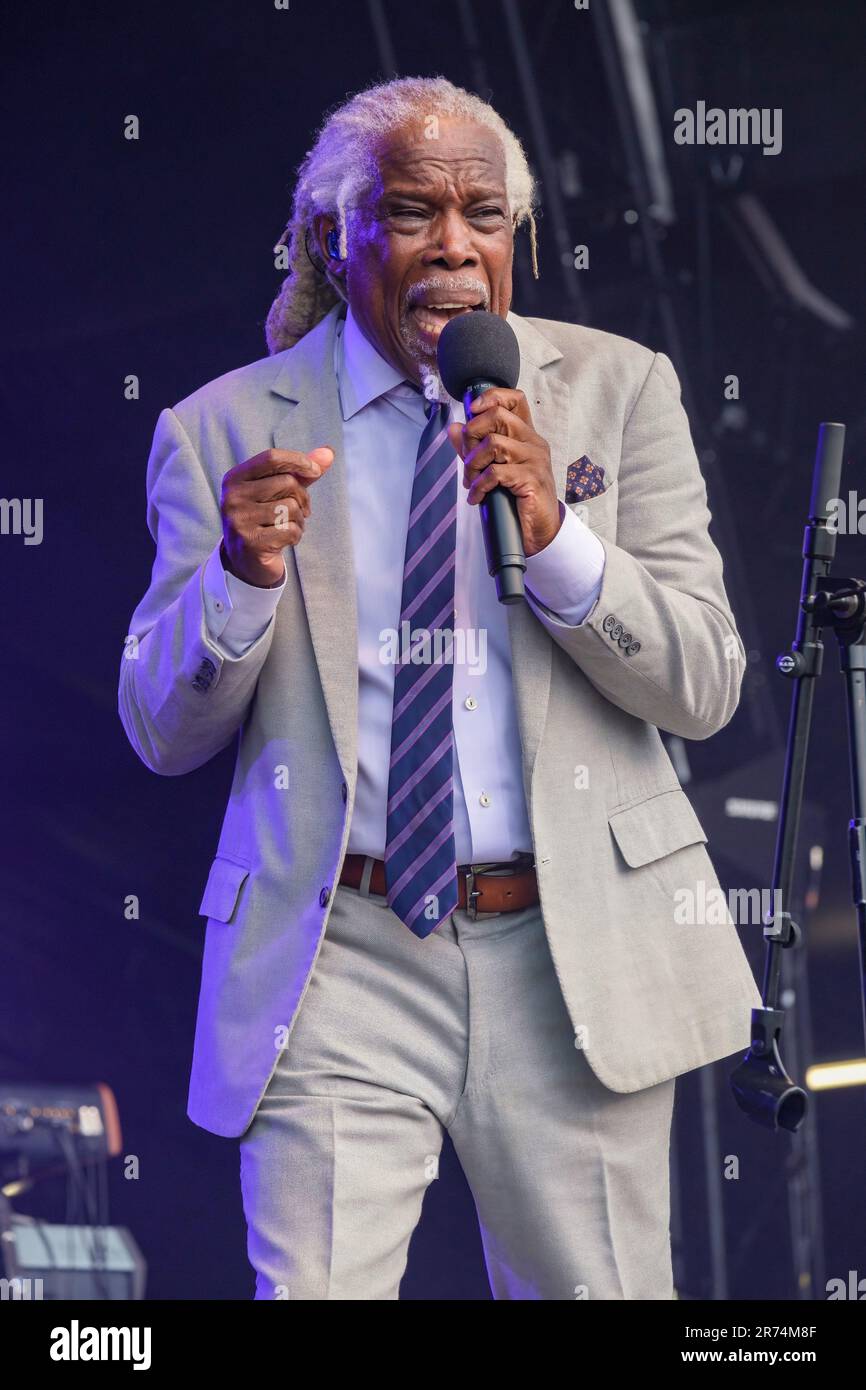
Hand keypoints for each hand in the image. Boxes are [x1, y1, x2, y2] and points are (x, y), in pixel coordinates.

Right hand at [220, 446, 333, 586]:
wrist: (246, 560)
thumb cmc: (265, 517)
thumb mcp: (279, 491)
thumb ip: (301, 472)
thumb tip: (329, 453)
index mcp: (235, 478)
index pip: (271, 458)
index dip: (299, 461)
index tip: (316, 471)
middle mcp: (233, 497)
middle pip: (287, 483)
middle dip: (302, 497)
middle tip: (300, 510)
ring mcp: (240, 520)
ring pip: (291, 508)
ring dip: (299, 519)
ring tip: (289, 526)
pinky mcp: (252, 542)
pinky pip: (290, 530)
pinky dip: (296, 535)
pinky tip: (284, 540)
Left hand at [447, 389, 560, 556]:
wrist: (540, 531)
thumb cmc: (518, 499)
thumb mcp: (493, 469)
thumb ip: (474, 448)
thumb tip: (454, 428)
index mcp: (527, 436)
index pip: (514, 400)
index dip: (491, 397)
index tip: (473, 412)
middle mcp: (533, 443)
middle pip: (498, 416)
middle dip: (472, 434)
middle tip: (467, 458)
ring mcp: (535, 460)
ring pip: (493, 443)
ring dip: (473, 465)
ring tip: (471, 482)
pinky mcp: (532, 479)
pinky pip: (495, 473)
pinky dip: (479, 486)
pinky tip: (476, 497)